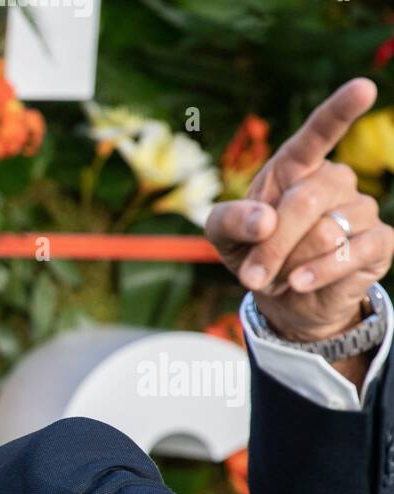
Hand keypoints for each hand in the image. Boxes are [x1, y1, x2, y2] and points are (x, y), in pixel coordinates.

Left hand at [205, 78, 392, 344]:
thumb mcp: (224, 236)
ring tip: (284, 274)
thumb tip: (265, 221)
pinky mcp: (379, 242)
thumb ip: (230, 220)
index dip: (340, 111)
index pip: (318, 132)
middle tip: (251, 275)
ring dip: (291, 265)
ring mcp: (361, 208)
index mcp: (296, 166)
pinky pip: (351, 254)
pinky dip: (319, 273)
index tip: (363, 88)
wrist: (283, 296)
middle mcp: (334, 180)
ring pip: (324, 235)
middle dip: (272, 245)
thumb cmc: (253, 252)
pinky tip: (300, 283)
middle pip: (305, 203)